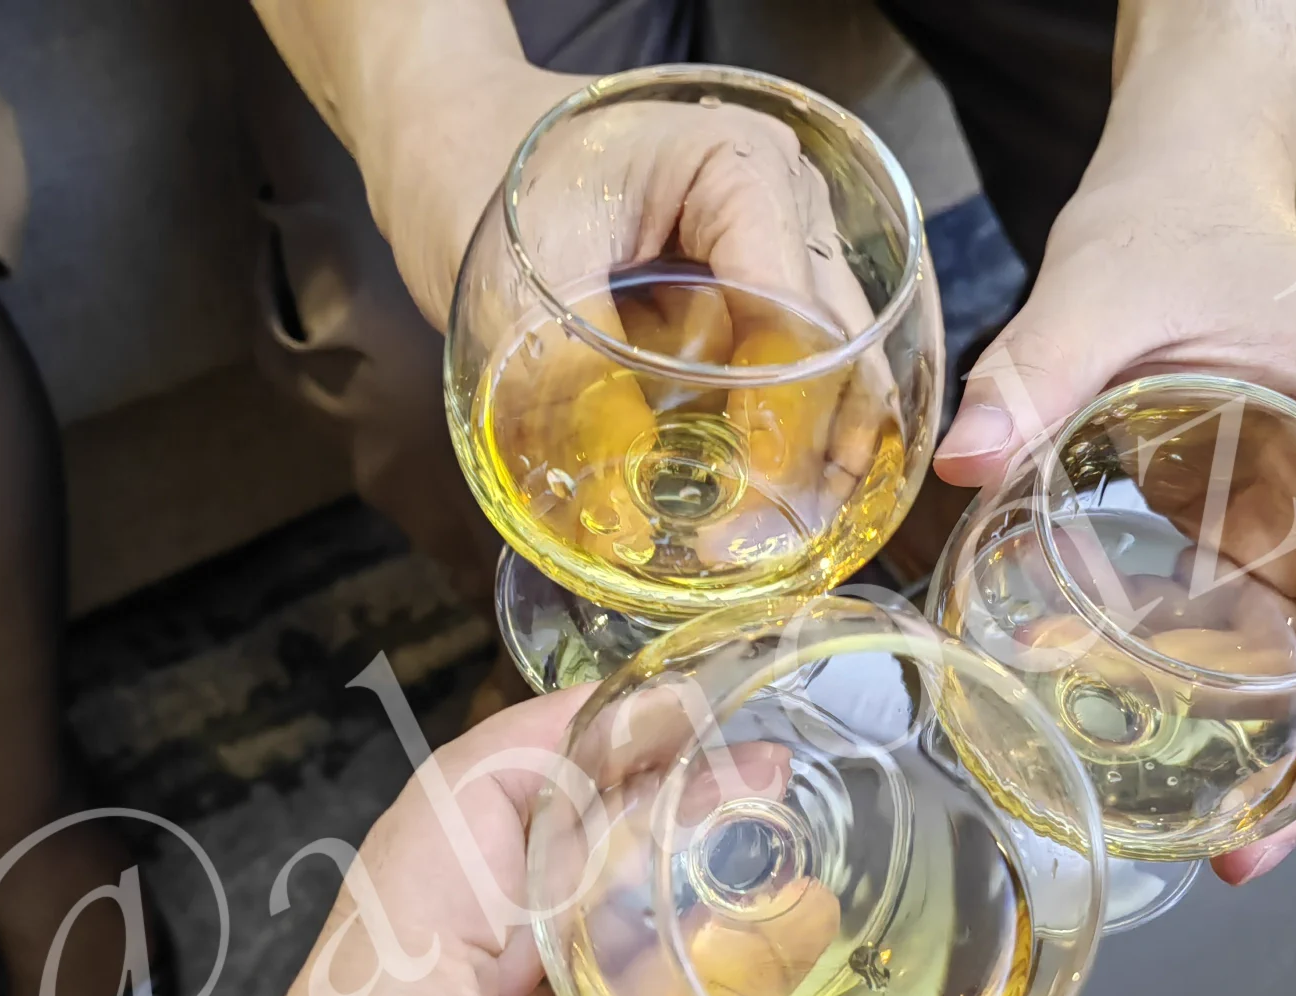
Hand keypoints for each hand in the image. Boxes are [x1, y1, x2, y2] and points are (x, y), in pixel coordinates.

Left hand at [457, 90, 897, 570]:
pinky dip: (793, 452)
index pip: (797, 311)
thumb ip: (571, 387)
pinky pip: (800, 382)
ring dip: (822, 466)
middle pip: (842, 347)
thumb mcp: (515, 284)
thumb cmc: (480, 181)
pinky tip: (772, 520)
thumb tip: (622, 518)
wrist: (453, 146)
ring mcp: (784, 254)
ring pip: (842, 371)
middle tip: (761, 549)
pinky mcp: (758, 304)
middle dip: (816, 457)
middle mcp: (787, 206)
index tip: (751, 502)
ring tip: (779, 550)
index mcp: (742, 168)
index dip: (786, 418)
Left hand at [935, 177, 1295, 884]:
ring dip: (1282, 755)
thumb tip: (965, 457)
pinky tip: (1155, 748)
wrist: (1176, 190)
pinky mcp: (1245, 534)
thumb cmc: (1176, 222)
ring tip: (1220, 844)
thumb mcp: (1106, 283)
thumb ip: (1039, 365)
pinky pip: (1247, 636)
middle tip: (1258, 849)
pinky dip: (1216, 701)